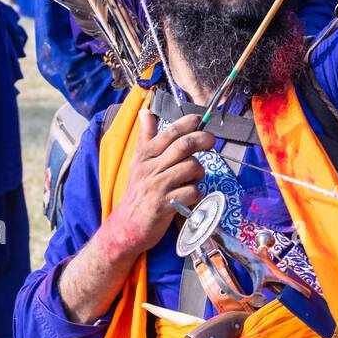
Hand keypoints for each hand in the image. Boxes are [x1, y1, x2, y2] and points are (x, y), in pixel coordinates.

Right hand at [102, 111, 215, 262]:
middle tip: (211, 140)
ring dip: (199, 171)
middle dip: (202, 139)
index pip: (169, 133)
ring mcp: (157, 187)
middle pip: (183, 146)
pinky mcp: (165, 205)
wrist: (126, 226)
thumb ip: (145, 137)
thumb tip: (145, 112)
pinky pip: (191, 192)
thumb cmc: (137, 192)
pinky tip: (191, 196)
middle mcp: (150, 168)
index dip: (187, 123)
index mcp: (145, 156)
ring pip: (190, 167)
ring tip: (195, 177)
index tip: (199, 120)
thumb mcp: (138, 162)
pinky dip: (196, 193)